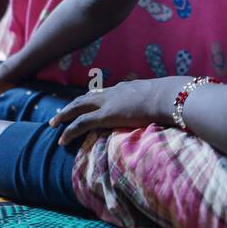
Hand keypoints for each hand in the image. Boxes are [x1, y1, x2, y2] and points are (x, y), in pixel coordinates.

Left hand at [49, 77, 185, 144]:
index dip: (93, 99)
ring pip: (77, 108)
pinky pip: (80, 124)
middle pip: (86, 98)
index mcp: (127, 88)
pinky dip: (68, 131)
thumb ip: (161, 104)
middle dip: (72, 105)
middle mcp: (114, 93)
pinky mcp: (105, 116)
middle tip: (61, 112)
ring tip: (53, 123)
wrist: (170, 96)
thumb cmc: (173, 99)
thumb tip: (173, 110)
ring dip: (64, 116)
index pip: (105, 93)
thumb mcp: (164, 100)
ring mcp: (108, 103)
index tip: (86, 103)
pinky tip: (61, 139)